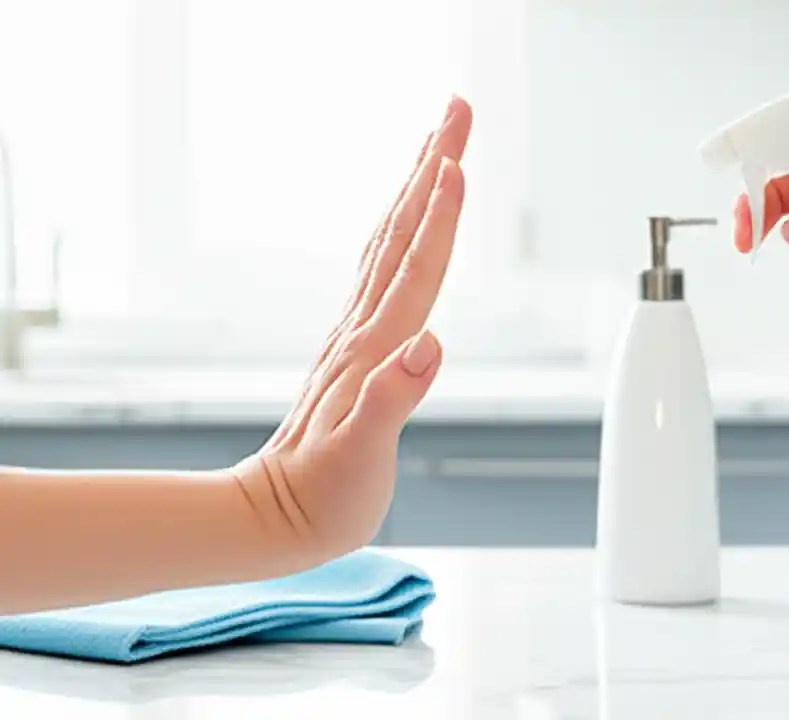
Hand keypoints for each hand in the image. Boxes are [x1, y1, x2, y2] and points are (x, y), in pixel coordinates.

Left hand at [232, 96, 471, 558]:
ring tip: (440, 144)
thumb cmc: (322, 497)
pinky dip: (403, 231)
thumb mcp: (360, 458)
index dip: (440, 219)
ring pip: (391, 242)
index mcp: (375, 350)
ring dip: (417, 187)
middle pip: (402, 232)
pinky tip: (410, 222)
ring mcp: (359, 335)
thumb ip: (392, 400)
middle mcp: (365, 331)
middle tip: (456, 112)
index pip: (416, 270)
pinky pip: (384, 271)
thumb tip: (429, 346)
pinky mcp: (359, 349)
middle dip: (431, 167)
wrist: (275, 518)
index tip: (456, 165)